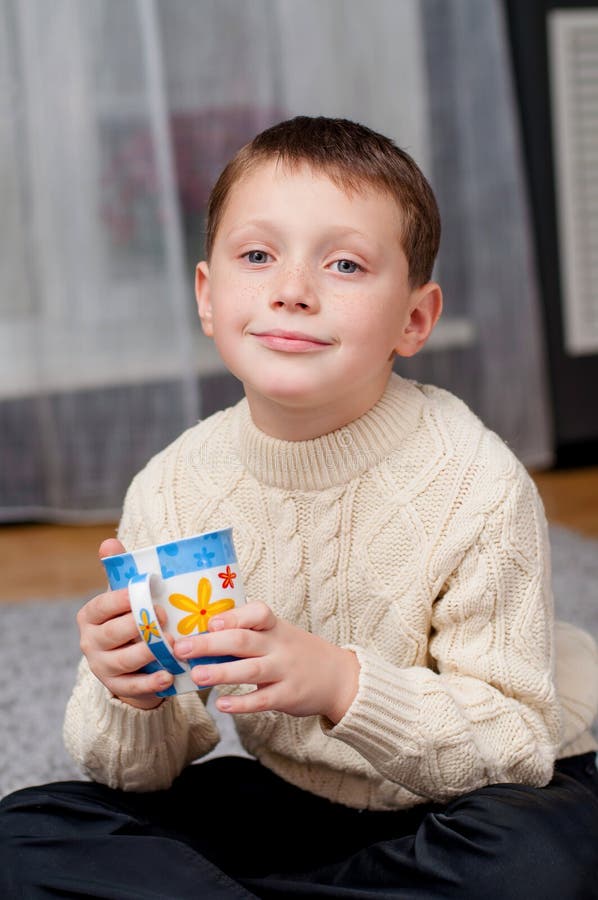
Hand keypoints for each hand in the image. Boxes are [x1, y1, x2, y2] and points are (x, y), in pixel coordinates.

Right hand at [76, 538, 173, 709]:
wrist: (131, 664)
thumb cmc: (130, 620)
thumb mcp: (123, 597)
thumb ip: (118, 570)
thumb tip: (109, 542)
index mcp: (90, 616)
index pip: (103, 605)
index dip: (123, 599)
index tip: (146, 592)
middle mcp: (90, 642)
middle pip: (114, 633)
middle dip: (140, 625)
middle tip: (165, 616)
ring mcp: (102, 666)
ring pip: (125, 660)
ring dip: (150, 652)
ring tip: (173, 644)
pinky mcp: (117, 687)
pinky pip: (134, 686)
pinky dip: (152, 682)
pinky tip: (169, 675)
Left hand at [173, 600, 359, 722]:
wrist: (339, 677)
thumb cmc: (298, 653)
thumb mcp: (279, 636)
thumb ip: (248, 634)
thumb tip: (202, 637)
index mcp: (275, 627)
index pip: (258, 612)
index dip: (234, 616)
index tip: (210, 622)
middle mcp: (279, 646)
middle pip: (243, 640)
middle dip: (210, 644)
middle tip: (181, 648)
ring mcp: (285, 670)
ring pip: (250, 670)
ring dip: (221, 672)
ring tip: (196, 675)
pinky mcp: (288, 695)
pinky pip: (263, 700)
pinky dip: (242, 703)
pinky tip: (221, 705)